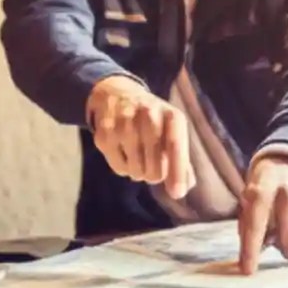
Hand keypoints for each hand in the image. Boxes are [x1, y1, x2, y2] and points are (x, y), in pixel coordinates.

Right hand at [86, 76, 192, 198]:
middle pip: (155, 166)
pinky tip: (125, 154)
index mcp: (171, 115)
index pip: (176, 146)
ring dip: (139, 172)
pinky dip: (124, 169)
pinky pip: (119, 168)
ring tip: (139, 158)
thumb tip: (181, 189)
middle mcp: (148, 114)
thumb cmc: (153, 120)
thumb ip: (182, 160)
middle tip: (153, 167)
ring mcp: (124, 123)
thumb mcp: (172, 132)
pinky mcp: (105, 133)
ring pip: (136, 171)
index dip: (177, 172)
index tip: (177, 193)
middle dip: (155, 175)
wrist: (117, 94)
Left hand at [237, 155, 287, 274]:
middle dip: (283, 251)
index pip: (256, 224)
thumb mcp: (247, 209)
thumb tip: (245, 265)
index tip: (247, 271)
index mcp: (260, 191)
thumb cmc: (261, 199)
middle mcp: (285, 190)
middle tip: (280, 245)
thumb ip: (247, 232)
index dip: (251, 250)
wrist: (283, 168)